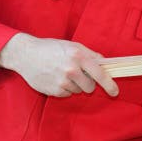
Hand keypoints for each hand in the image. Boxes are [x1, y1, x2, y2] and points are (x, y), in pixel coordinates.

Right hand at [0, 32, 118, 97]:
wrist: (26, 55)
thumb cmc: (51, 48)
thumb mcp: (73, 46)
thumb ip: (90, 55)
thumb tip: (105, 64)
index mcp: (78, 56)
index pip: (100, 73)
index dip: (109, 84)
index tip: (115, 92)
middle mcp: (71, 70)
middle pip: (90, 86)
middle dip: (88, 83)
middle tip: (78, 74)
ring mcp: (62, 82)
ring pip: (79, 91)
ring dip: (75, 85)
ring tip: (63, 74)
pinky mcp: (54, 91)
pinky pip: (67, 94)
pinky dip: (65, 89)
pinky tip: (56, 79)